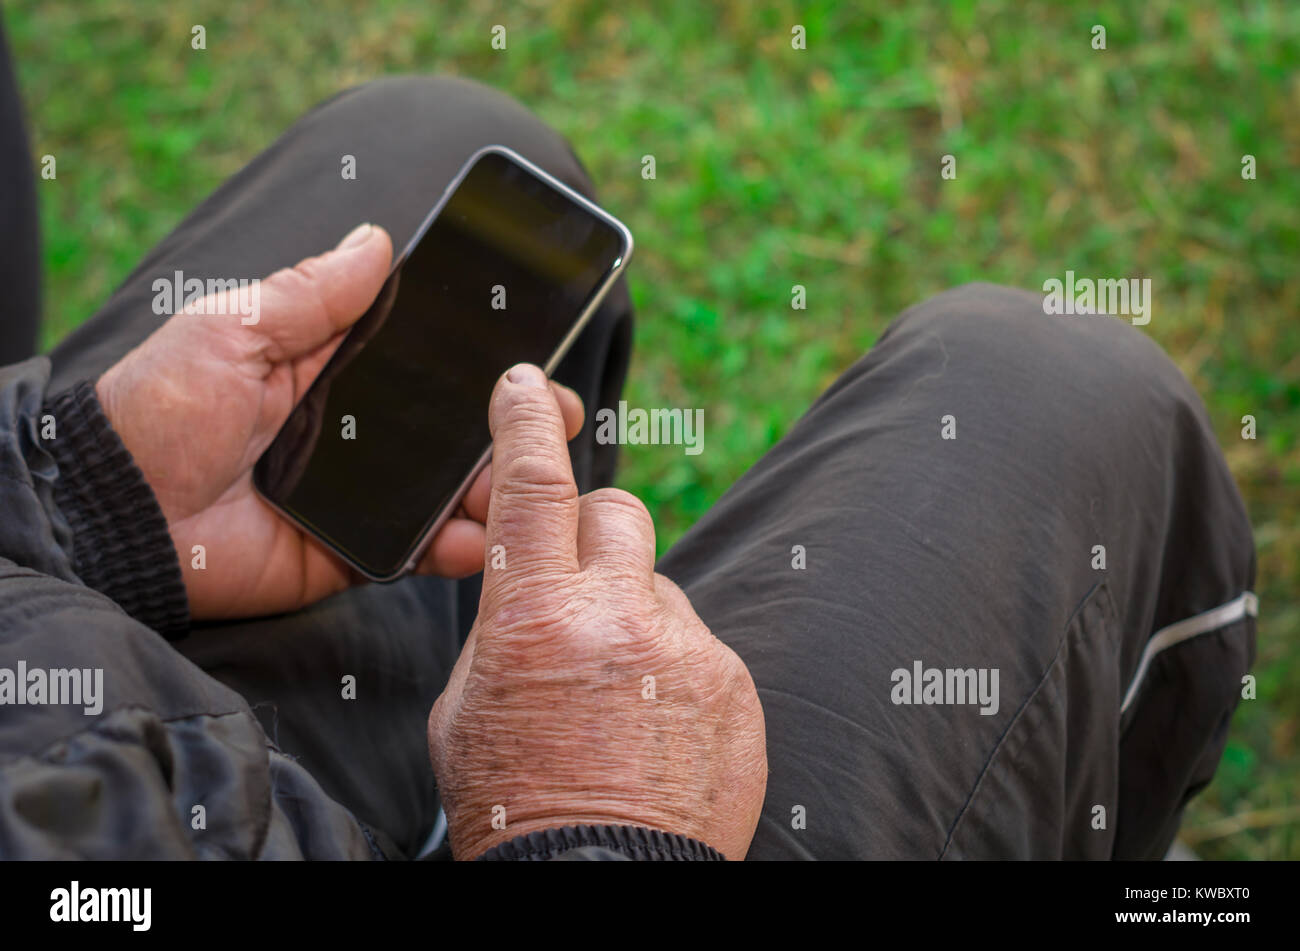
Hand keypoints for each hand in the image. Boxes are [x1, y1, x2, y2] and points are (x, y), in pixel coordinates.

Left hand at [95, 224, 585, 619]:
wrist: (117, 515)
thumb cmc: (162, 410)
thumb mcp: (233, 328)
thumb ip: (311, 292)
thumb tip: (379, 237)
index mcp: (330, 371)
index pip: (423, 360)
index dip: (478, 356)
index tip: (531, 351)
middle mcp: (356, 434)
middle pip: (452, 428)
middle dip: (511, 424)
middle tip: (553, 418)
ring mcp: (359, 497)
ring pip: (448, 491)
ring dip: (498, 486)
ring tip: (536, 482)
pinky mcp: (353, 553)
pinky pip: (418, 550)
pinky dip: (458, 549)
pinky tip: (487, 536)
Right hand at [427, 363, 767, 859]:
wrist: (601, 881)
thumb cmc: (514, 802)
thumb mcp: (467, 707)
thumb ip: (502, 628)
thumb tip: (533, 590)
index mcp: (534, 616)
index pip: (533, 484)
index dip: (524, 422)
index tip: (526, 385)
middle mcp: (618, 617)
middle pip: (619, 512)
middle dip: (593, 533)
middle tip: (577, 591)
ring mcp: (687, 650)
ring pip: (659, 589)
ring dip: (634, 621)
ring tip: (617, 699)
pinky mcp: (735, 685)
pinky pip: (699, 648)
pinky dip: (673, 673)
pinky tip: (654, 729)